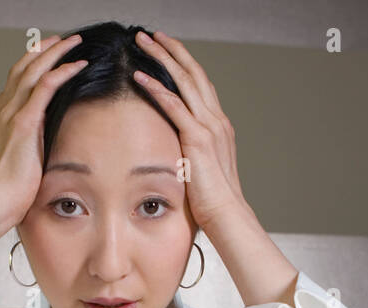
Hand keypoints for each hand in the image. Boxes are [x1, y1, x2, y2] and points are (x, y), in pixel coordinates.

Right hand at [0, 33, 88, 223]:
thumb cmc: (7, 193)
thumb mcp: (17, 166)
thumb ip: (26, 150)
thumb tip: (40, 148)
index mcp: (0, 122)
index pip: (15, 85)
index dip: (30, 67)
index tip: (45, 58)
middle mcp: (3, 112)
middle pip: (21, 69)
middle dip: (42, 51)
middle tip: (60, 40)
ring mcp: (11, 115)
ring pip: (32, 70)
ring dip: (54, 52)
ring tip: (72, 43)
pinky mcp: (24, 122)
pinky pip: (45, 86)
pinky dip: (62, 71)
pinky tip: (77, 64)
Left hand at [131, 30, 248, 233]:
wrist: (228, 214)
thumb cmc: (214, 200)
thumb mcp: (203, 169)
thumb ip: (192, 153)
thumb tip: (176, 152)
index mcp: (219, 125)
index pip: (200, 84)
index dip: (183, 64)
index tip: (167, 50)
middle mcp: (216, 120)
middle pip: (193, 72)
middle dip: (172, 49)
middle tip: (152, 34)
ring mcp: (209, 127)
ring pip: (184, 80)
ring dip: (162, 57)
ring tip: (144, 42)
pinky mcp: (197, 138)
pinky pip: (173, 105)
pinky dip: (156, 87)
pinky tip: (139, 76)